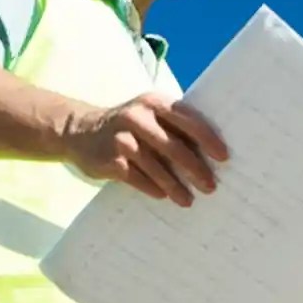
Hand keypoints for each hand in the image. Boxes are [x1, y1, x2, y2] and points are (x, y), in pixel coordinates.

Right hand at [62, 92, 228, 206]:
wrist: (79, 131)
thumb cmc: (130, 126)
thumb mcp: (150, 115)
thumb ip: (175, 126)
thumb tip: (212, 153)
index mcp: (155, 103)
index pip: (187, 119)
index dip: (207, 138)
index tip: (223, 157)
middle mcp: (137, 117)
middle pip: (173, 146)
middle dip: (195, 168)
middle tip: (211, 186)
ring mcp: (122, 139)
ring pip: (155, 166)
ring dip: (175, 185)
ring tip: (188, 200)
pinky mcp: (109, 160)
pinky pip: (137, 178)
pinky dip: (152, 188)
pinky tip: (164, 196)